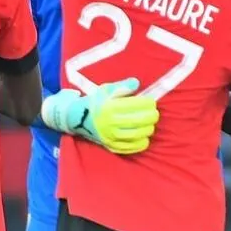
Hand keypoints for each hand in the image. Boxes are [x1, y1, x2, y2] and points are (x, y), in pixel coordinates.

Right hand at [43, 78, 158, 154]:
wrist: (77, 118)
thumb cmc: (95, 102)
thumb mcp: (106, 90)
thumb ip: (122, 86)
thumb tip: (136, 83)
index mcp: (109, 107)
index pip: (138, 105)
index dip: (148, 103)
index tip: (150, 102)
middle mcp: (110, 123)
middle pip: (141, 120)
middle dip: (152, 115)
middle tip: (153, 112)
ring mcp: (111, 136)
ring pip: (140, 134)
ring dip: (149, 128)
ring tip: (148, 123)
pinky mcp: (112, 146)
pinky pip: (133, 147)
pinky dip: (142, 142)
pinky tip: (143, 135)